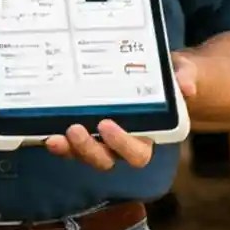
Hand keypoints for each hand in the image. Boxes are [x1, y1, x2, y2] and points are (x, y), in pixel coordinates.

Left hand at [43, 51, 200, 169]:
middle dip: (89, 150)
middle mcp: (122, 143)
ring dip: (68, 150)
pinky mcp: (84, 129)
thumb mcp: (182, 70)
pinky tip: (43, 133)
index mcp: (149, 136)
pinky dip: (58, 141)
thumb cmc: (169, 76)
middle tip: (74, 129)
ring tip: (53, 137)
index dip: (122, 145)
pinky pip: (69, 142)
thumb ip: (185, 76)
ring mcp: (100, 139)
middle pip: (106, 159)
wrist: (153, 70)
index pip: (137, 153)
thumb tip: (186, 87)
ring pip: (84, 154)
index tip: (107, 126)